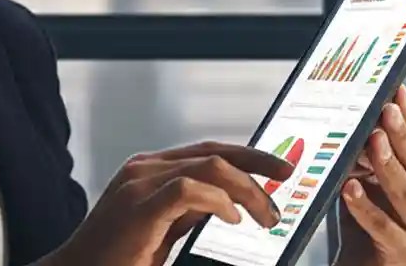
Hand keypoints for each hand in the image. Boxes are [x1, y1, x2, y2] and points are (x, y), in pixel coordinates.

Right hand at [42, 141, 293, 265]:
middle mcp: (144, 169)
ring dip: (246, 188)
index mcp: (150, 170)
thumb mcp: (164, 229)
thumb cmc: (116, 260)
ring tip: (265, 214)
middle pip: (215, 151)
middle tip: (289, 179)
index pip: (209, 151)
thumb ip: (192, 212)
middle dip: (259, 163)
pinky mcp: (137, 207)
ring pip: (209, 165)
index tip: (280, 169)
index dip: (248, 156)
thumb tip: (232, 204)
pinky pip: (189, 189)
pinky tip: (232, 218)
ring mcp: (139, 184)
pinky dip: (218, 201)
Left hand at [334, 84, 405, 265]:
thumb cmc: (365, 216)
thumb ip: (372, 153)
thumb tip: (363, 113)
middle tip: (385, 112)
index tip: (396, 92)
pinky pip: (383, 226)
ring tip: (371, 141)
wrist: (362, 265)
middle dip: (401, 136)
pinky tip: (348, 188)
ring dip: (387, 166)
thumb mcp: (370, 179)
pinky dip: (365, 206)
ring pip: (405, 194)